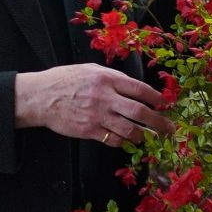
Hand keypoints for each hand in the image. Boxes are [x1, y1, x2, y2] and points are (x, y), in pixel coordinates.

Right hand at [15, 63, 170, 146]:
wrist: (41, 97)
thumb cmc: (65, 80)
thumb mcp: (90, 69)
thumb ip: (113, 77)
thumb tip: (135, 87)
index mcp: (107, 79)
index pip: (139, 89)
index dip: (156, 98)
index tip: (166, 104)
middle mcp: (105, 97)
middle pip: (139, 111)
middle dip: (159, 122)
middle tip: (170, 129)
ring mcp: (97, 116)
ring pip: (129, 130)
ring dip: (143, 136)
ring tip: (149, 137)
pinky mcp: (89, 130)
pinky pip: (113, 139)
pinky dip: (124, 142)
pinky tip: (128, 141)